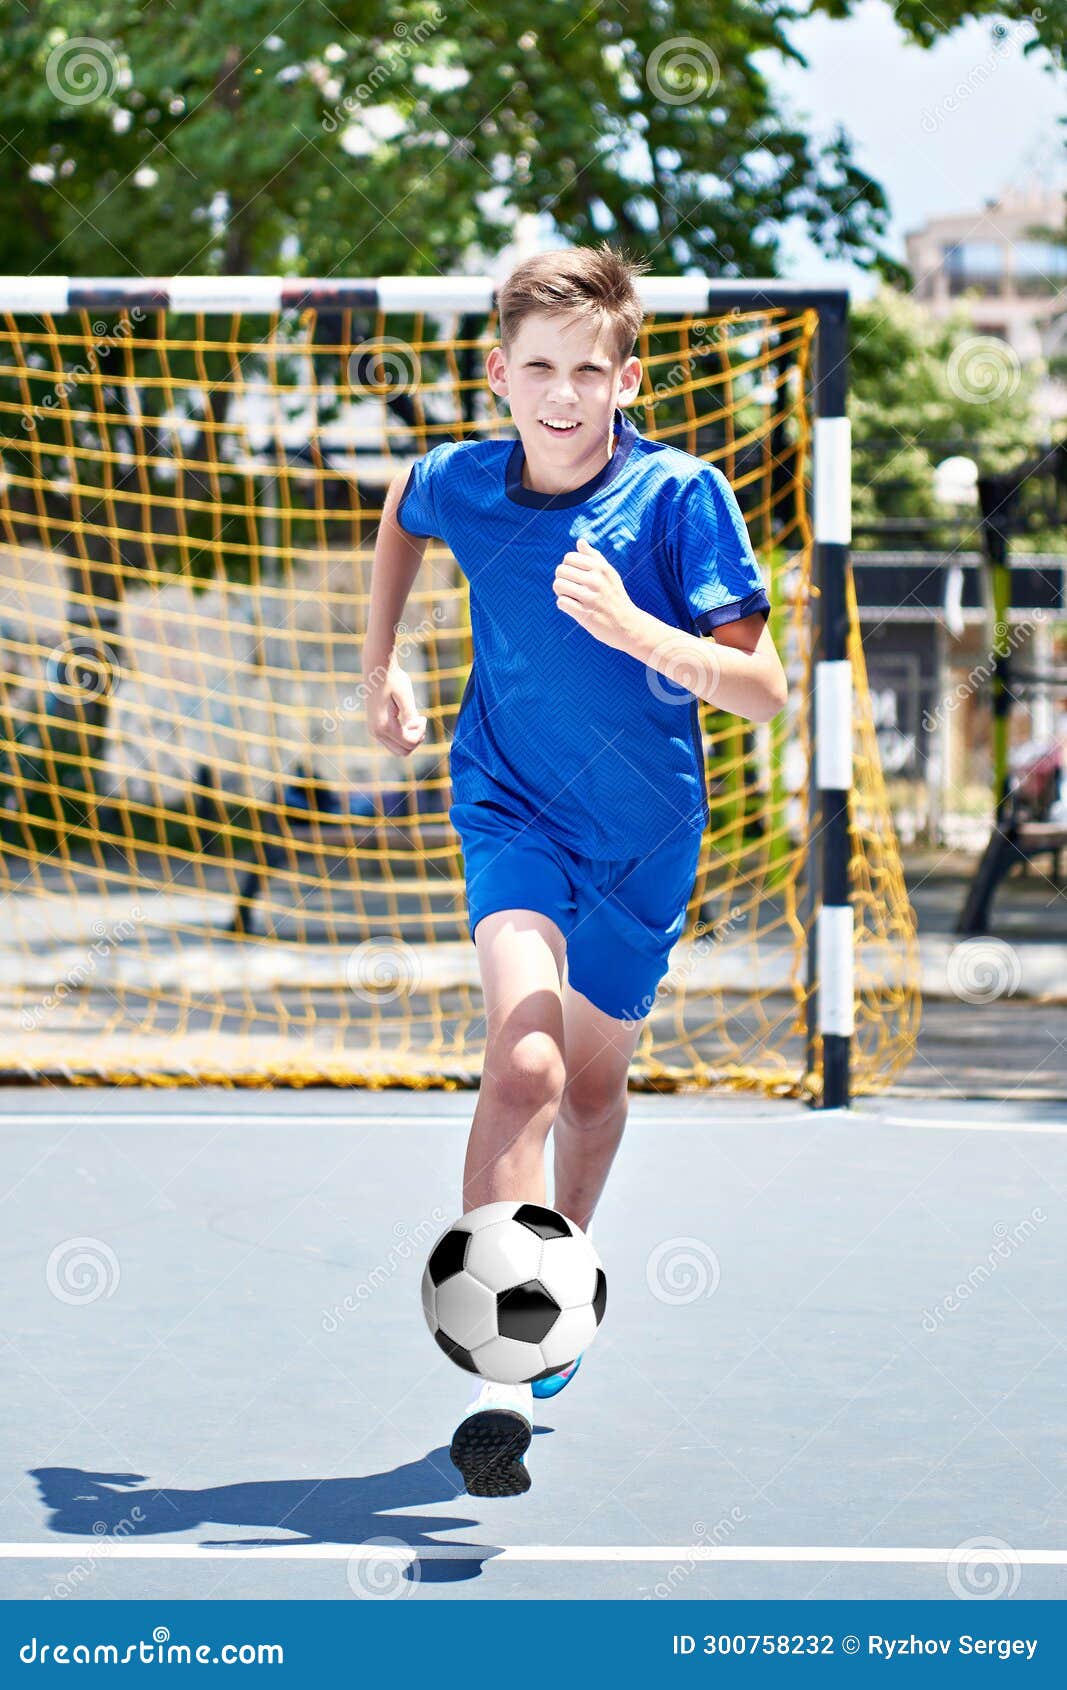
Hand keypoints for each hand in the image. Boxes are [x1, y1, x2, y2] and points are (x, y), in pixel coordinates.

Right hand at [362, 657, 426, 756]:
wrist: (377, 668)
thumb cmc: (393, 679)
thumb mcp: (405, 695)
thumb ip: (410, 715)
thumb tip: (413, 729)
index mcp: (383, 725)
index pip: (409, 743)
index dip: (421, 733)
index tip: (423, 716)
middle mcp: (376, 732)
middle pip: (403, 752)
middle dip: (416, 739)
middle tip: (419, 720)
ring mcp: (374, 731)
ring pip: (398, 749)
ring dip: (410, 738)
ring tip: (415, 719)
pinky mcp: (375, 728)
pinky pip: (393, 742)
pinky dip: (403, 736)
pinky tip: (407, 719)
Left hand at [552, 535, 638, 650]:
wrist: (628, 625)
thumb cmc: (616, 597)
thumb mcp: (610, 574)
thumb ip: (594, 557)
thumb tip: (580, 541)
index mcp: (601, 568)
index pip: (569, 557)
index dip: (568, 567)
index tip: (575, 577)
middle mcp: (596, 580)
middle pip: (561, 570)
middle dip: (562, 579)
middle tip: (571, 589)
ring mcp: (590, 598)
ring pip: (558, 585)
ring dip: (561, 592)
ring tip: (571, 597)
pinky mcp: (585, 614)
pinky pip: (561, 602)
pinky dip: (564, 605)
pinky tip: (574, 608)